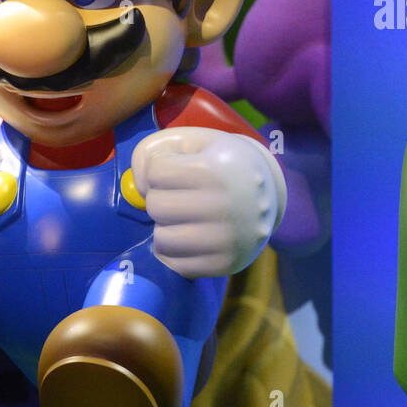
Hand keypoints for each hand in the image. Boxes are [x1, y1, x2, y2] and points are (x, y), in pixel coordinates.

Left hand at [130, 127, 285, 279]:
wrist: (268, 193)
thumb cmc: (219, 163)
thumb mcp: (190, 141)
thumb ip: (150, 152)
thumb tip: (137, 189)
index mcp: (216, 170)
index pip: (155, 172)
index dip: (159, 170)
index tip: (178, 171)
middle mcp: (224, 206)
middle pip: (156, 206)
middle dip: (161, 198)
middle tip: (181, 196)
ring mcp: (226, 239)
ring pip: (161, 239)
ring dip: (165, 226)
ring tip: (185, 217)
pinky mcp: (224, 264)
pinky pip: (175, 264)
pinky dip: (175, 251)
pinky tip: (191, 236)